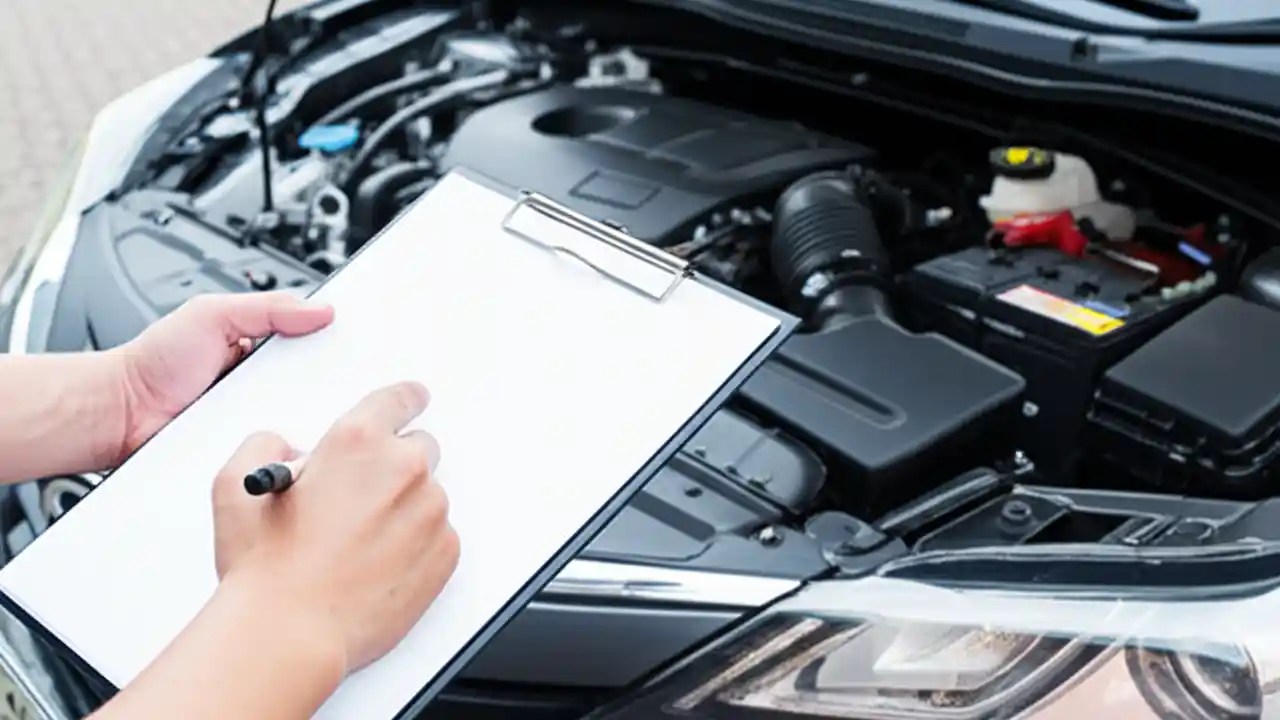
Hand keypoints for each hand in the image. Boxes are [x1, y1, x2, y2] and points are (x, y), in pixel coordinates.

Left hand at [109, 292, 333, 464]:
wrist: (121, 413)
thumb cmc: (154, 363)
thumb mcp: (211, 314)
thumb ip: (265, 307)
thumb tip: (319, 308)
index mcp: (258, 346)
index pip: (310, 343)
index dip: (332, 344)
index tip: (351, 346)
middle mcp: (262, 384)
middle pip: (313, 385)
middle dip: (328, 384)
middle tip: (334, 381)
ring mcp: (255, 418)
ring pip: (299, 421)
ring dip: (305, 418)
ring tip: (305, 411)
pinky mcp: (246, 449)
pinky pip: (275, 450)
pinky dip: (282, 447)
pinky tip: (283, 440)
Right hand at [210, 382, 458, 673]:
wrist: (289, 633)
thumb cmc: (266, 567)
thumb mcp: (237, 486)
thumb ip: (265, 445)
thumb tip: (287, 449)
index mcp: (357, 442)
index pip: (398, 400)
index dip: (404, 401)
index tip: (411, 401)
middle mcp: (404, 469)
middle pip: (418, 448)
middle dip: (391, 467)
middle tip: (356, 502)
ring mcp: (430, 512)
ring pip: (426, 496)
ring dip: (401, 510)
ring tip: (355, 546)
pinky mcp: (445, 552)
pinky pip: (436, 536)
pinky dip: (414, 546)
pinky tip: (374, 566)